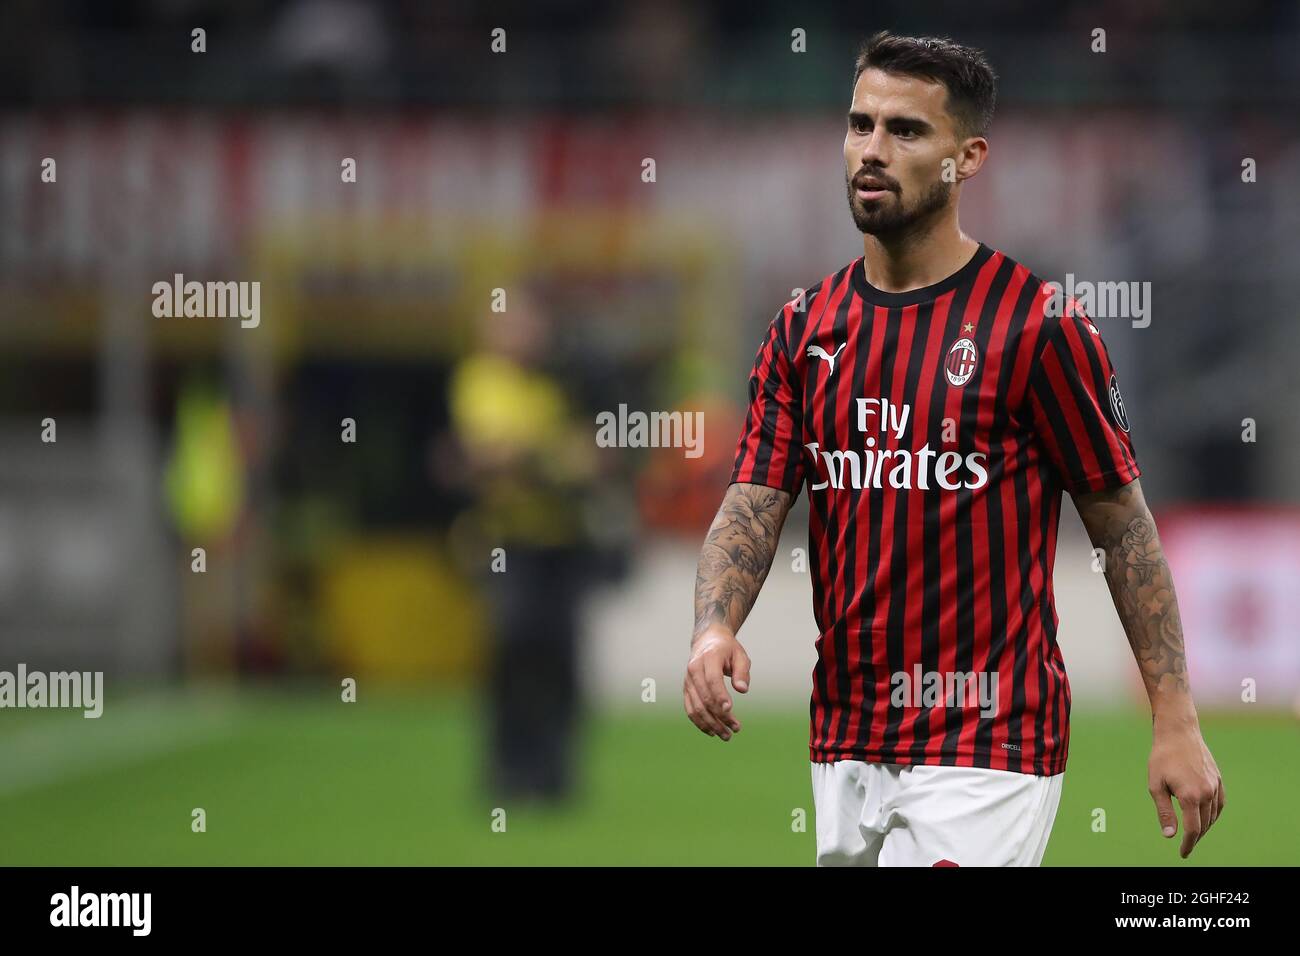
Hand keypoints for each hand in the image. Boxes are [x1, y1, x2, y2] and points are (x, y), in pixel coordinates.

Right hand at [683, 626, 750, 740]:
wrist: (707, 641)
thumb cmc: (727, 650)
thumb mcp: (740, 655)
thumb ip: (742, 672)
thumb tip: (742, 690)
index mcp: (708, 658)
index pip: (712, 679)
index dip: (720, 695)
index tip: (730, 710)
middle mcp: (694, 669)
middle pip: (704, 697)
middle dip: (720, 716)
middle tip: (736, 729)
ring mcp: (688, 681)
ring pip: (696, 707)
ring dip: (711, 724)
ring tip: (727, 735)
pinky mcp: (686, 690)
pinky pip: (690, 709)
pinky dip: (700, 723)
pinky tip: (713, 732)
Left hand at [1148, 712, 1224, 857]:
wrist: (1178, 732)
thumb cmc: (1162, 758)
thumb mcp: (1156, 785)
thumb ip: (1164, 812)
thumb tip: (1169, 835)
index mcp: (1190, 796)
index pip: (1193, 830)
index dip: (1188, 844)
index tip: (1183, 853)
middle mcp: (1206, 792)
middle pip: (1204, 825)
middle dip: (1196, 837)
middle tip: (1186, 845)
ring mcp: (1214, 785)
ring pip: (1213, 815)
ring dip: (1205, 827)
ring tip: (1194, 833)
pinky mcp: (1218, 779)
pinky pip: (1219, 804)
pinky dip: (1213, 814)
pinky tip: (1206, 817)